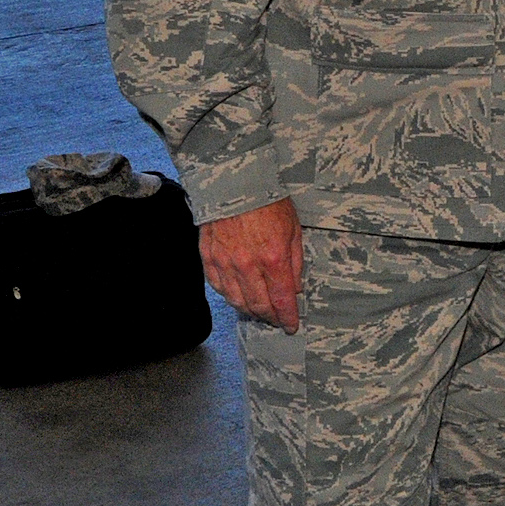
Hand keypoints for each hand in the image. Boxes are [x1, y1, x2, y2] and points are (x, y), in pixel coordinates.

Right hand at [200, 197, 302, 332]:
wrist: (235, 179)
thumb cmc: (267, 200)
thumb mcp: (293, 228)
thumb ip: (295, 262)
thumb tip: (295, 288)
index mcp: (273, 257)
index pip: (282, 299)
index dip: (287, 317)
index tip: (291, 325)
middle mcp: (247, 265)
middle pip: (258, 305)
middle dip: (270, 317)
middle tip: (276, 319)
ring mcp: (225, 262)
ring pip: (237, 300)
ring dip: (249, 310)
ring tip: (258, 310)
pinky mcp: (209, 256)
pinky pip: (218, 286)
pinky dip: (230, 295)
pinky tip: (237, 294)